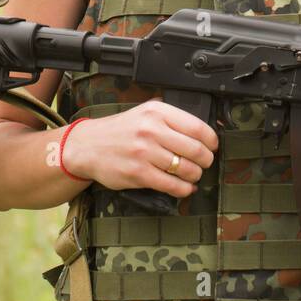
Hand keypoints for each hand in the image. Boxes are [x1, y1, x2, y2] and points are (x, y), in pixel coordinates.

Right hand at [65, 98, 218, 197]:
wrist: (87, 146)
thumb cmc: (120, 130)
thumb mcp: (144, 111)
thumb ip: (170, 116)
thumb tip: (202, 129)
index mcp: (157, 112)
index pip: (197, 127)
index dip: (212, 140)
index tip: (213, 146)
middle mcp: (151, 130)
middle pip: (195, 150)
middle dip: (206, 160)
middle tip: (205, 163)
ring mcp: (144, 153)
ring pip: (185, 169)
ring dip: (196, 175)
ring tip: (194, 175)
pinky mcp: (138, 174)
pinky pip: (171, 185)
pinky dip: (184, 189)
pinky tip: (186, 188)